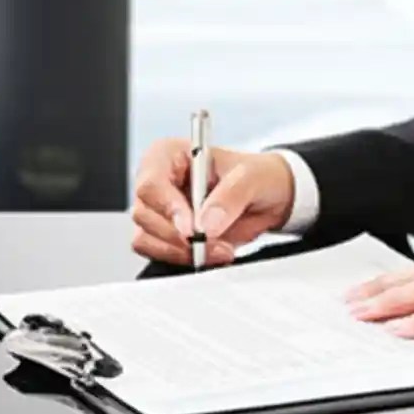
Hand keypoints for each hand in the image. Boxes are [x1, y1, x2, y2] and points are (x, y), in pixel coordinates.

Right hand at [130, 139, 295, 265]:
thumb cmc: (256, 176)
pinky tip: (209, 253)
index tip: (192, 229)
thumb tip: (206, 224)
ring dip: (181, 250)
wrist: (269, 198)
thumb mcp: (251, 177)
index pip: (151, 183)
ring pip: (146, 237)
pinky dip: (182, 258)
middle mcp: (157, 181)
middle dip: (178, 236)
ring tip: (218, 248)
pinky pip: (158, 252)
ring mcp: (158, 210)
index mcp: (169, 155)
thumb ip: (229, 197)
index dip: (168, 208)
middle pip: (144, 214)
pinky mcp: (165, 235)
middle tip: (212, 242)